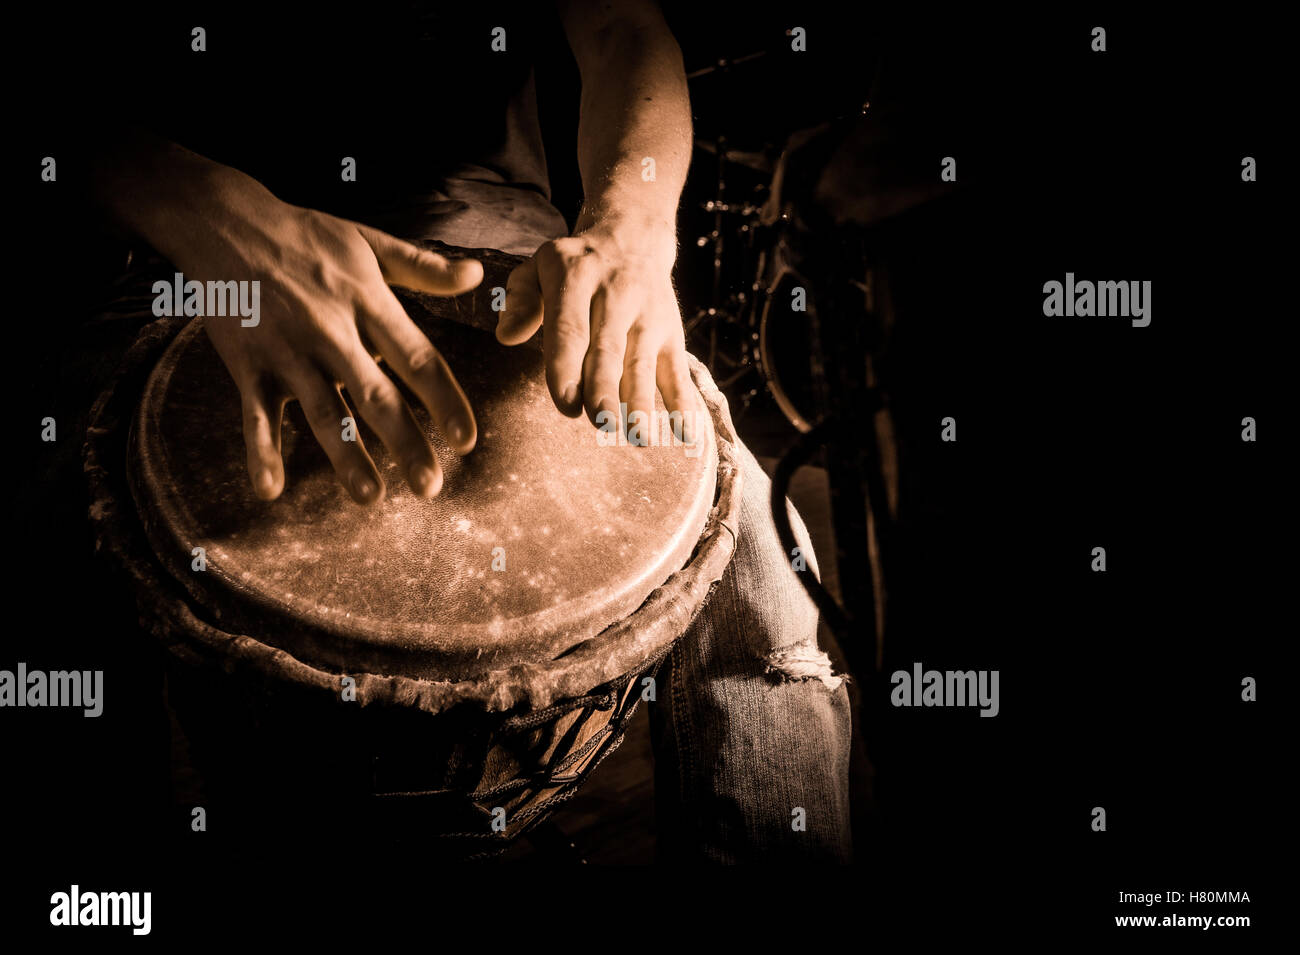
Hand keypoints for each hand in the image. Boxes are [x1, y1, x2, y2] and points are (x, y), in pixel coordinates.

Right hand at [155, 167, 481, 503]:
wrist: (224, 223)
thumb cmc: (306, 235)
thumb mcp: (369, 242)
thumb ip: (423, 268)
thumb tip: (474, 275)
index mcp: (368, 304)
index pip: (417, 358)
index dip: (445, 401)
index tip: (467, 441)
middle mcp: (331, 332)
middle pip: (375, 395)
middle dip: (405, 443)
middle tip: (430, 486)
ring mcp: (287, 352)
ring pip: (321, 412)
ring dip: (345, 457)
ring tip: (371, 496)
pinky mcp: (248, 365)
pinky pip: (254, 415)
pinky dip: (260, 451)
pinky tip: (270, 490)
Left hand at [494, 222, 699, 442]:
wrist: (633, 237)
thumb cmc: (574, 266)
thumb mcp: (537, 267)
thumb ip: (519, 301)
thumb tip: (507, 336)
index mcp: (576, 277)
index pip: (570, 327)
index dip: (567, 366)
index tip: (566, 403)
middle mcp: (616, 295)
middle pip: (609, 350)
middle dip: (605, 389)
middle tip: (602, 424)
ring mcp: (648, 315)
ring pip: (643, 363)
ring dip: (642, 402)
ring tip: (638, 436)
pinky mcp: (671, 332)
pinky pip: (677, 370)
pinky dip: (681, 402)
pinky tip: (682, 434)